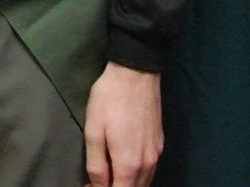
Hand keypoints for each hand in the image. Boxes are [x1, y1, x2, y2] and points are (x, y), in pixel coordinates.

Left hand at [83, 62, 162, 186]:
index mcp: (129, 164)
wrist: (136, 73)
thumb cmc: (110, 99)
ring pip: (143, 183)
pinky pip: (149, 171)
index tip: (89, 185)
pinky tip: (124, 163)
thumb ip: (96, 164)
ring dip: (127, 183)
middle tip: (96, 180)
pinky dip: (137, 175)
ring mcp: (156, 155)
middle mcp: (147, 165)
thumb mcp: (94, 129)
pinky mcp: (160, 145)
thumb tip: (97, 185)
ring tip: (109, 172)